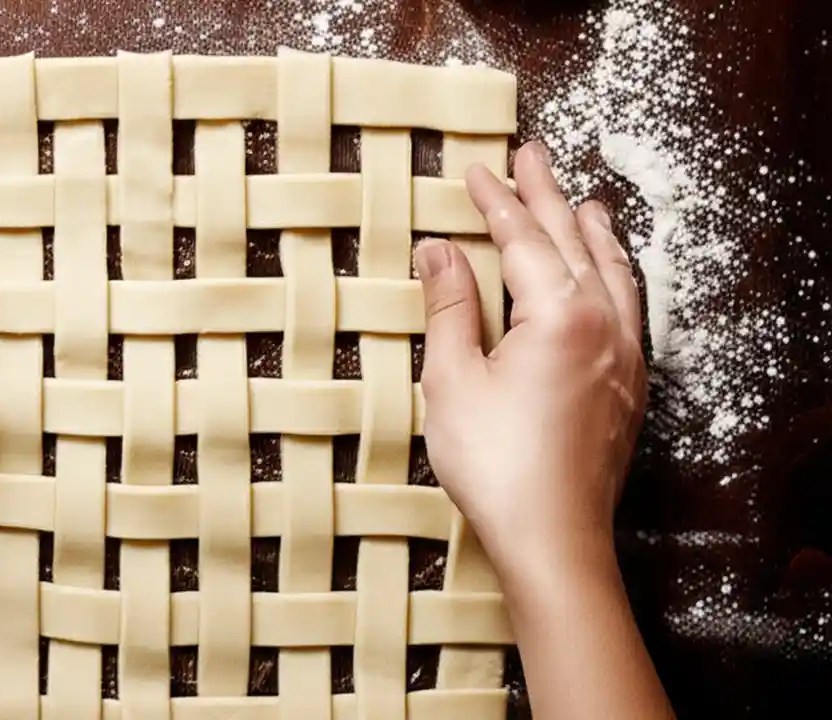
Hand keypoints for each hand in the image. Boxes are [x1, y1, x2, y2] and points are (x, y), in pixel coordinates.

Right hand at [415, 141, 646, 576]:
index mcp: (559, 313)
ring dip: (590, 229)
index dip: (497, 201)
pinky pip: (631, 304)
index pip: (524, 237)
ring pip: (614, 269)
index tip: (476, 170)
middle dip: (547, 194)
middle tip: (531, 154)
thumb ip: (449, 306)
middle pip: (574, 240)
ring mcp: (625, 353)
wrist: (553, 536)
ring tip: (581, 200)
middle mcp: (605, 322)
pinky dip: (615, 271)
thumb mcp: (452, 378)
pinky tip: (610, 274)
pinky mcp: (630, 384)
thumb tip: (437, 249)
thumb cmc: (496, 463)